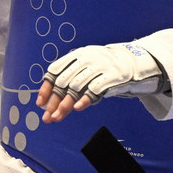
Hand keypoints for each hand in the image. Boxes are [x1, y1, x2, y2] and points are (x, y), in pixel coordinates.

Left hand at [36, 43, 165, 123]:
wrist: (132, 61)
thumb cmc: (103, 68)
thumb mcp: (85, 65)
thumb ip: (70, 77)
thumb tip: (49, 99)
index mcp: (76, 55)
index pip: (55, 71)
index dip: (46, 88)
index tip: (40, 103)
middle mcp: (86, 59)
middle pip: (63, 82)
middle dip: (54, 101)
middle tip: (48, 117)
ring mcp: (99, 66)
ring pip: (76, 87)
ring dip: (65, 104)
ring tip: (58, 117)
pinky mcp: (112, 76)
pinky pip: (95, 89)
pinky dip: (84, 99)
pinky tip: (77, 108)